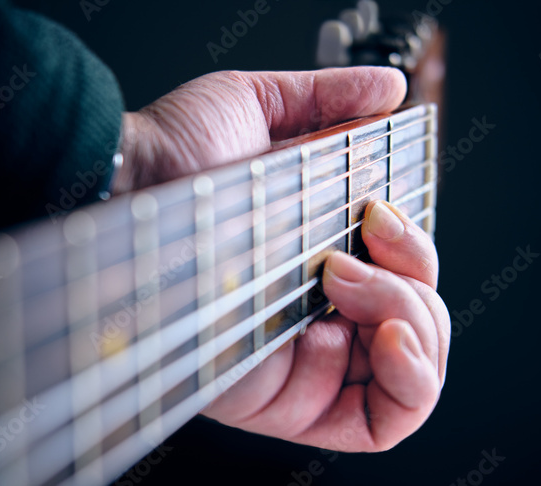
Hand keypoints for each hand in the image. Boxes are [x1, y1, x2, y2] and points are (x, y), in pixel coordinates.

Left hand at [119, 66, 449, 450]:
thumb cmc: (171, 159)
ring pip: (415, 372)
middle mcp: (321, 317)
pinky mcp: (291, 405)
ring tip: (351, 280)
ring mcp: (309, 365)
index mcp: (321, 264)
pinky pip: (384, 423)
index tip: (380, 213)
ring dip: (416, 320)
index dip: (413, 252)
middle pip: (421, 323)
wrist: (118, 194)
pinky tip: (390, 336)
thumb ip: (331, 102)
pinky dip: (414, 381)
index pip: (407, 277)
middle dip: (413, 280)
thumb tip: (390, 91)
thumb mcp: (259, 111)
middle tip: (359, 242)